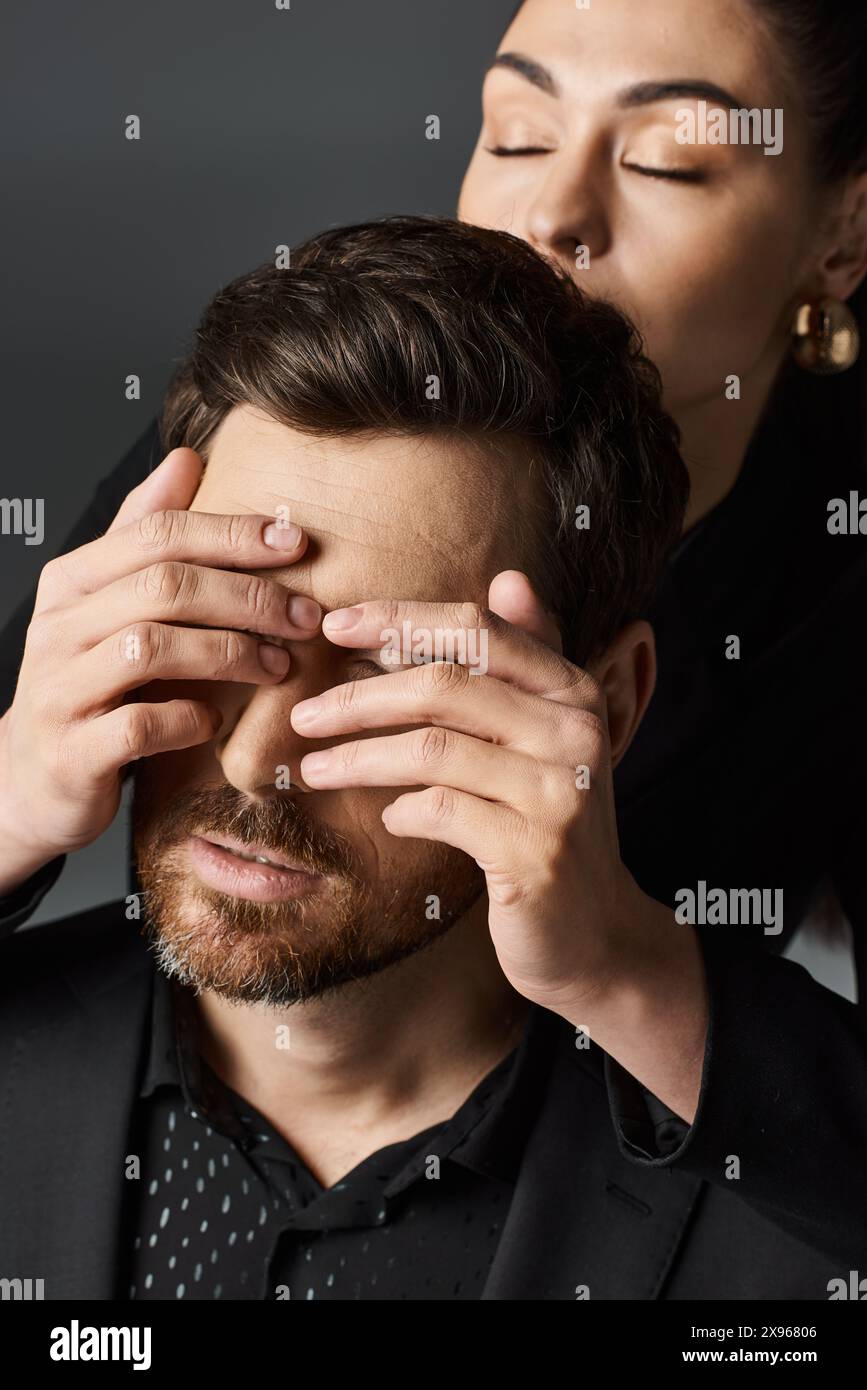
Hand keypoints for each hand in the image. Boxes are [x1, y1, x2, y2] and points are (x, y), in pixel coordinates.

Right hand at [0, 448, 319, 894]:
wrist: (32, 779)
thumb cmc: (87, 681)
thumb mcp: (107, 601)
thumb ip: (144, 532)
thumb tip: (188, 456)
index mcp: (71, 580)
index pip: (158, 534)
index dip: (232, 534)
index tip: (296, 544)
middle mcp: (58, 626)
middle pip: (163, 586)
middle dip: (247, 597)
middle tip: (307, 617)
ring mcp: (60, 689)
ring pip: (151, 648)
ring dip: (230, 654)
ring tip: (278, 667)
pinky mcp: (73, 752)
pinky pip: (140, 725)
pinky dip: (190, 720)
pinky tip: (217, 722)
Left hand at [292, 571, 641, 1010]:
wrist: (593, 931)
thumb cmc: (548, 823)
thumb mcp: (545, 739)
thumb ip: (526, 662)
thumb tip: (509, 577)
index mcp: (574, 691)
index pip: (479, 630)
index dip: (402, 620)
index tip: (336, 626)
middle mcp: (575, 731)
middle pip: (445, 686)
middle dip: (360, 696)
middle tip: (304, 715)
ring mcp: (558, 792)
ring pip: (432, 749)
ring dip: (359, 757)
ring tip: (312, 769)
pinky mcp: (534, 851)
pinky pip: (441, 811)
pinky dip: (402, 811)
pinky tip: (391, 819)